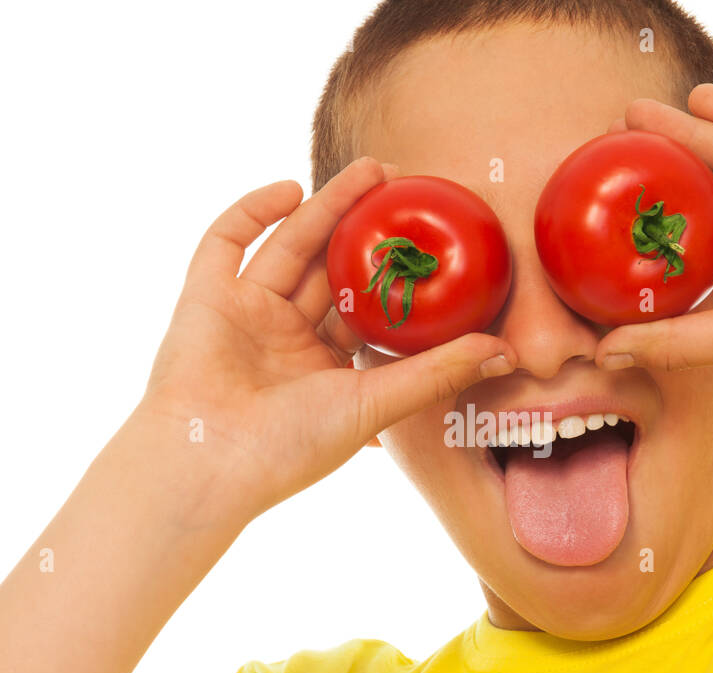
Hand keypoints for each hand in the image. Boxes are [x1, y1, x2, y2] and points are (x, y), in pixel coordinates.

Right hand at [134, 157, 515, 522]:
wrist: (209, 462)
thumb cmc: (291, 448)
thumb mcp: (375, 405)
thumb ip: (436, 374)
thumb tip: (506, 354)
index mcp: (325, 366)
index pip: (366, 307)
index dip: (396, 272)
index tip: (434, 237)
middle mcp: (286, 335)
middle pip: (331, 267)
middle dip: (366, 226)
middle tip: (406, 183)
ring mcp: (245, 313)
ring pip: (291, 246)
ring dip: (326, 205)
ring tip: (371, 170)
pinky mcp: (206, 296)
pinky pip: (227, 241)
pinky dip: (254, 211)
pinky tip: (290, 187)